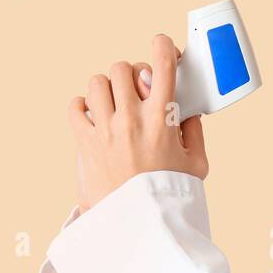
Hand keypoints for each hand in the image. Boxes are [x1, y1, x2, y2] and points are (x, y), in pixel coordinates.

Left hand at [68, 34, 208, 213]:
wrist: (139, 226)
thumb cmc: (169, 197)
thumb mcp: (197, 164)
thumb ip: (195, 131)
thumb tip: (189, 109)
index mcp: (162, 120)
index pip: (161, 64)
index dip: (162, 47)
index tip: (162, 48)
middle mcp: (131, 120)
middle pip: (123, 67)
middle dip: (131, 73)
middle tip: (137, 89)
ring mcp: (105, 130)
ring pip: (97, 82)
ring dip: (107, 88)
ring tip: (114, 104)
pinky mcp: (85, 143)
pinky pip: (75, 107)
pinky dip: (83, 107)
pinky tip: (95, 118)